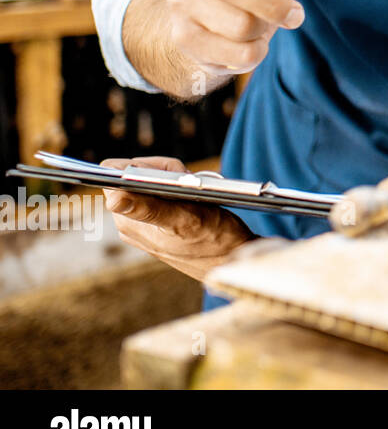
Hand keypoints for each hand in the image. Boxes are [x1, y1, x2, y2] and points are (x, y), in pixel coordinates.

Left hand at [101, 156, 255, 281]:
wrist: (232, 261)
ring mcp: (143, 225)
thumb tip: (113, 200)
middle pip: (134, 176)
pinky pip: (160, 195)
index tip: (169, 175)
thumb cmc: (215, 242)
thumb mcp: (184, 220)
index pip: (115, 174)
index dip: (142, 167)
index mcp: (128, 221)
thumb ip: (148, 209)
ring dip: (175, 181)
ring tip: (195, 195)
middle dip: (163, 172)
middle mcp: (130, 223)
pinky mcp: (156, 226)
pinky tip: (194, 203)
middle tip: (189, 185)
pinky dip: (179, 191)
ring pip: (150, 184)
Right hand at [166, 0, 302, 79]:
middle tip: (296, 13)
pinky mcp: (183, 36)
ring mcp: (179, 1)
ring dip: (265, 28)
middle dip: (273, 4)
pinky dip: (255, 52)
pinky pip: (235, 53)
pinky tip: (252, 43)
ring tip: (264, 23)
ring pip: (239, 24)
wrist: (217, 17)